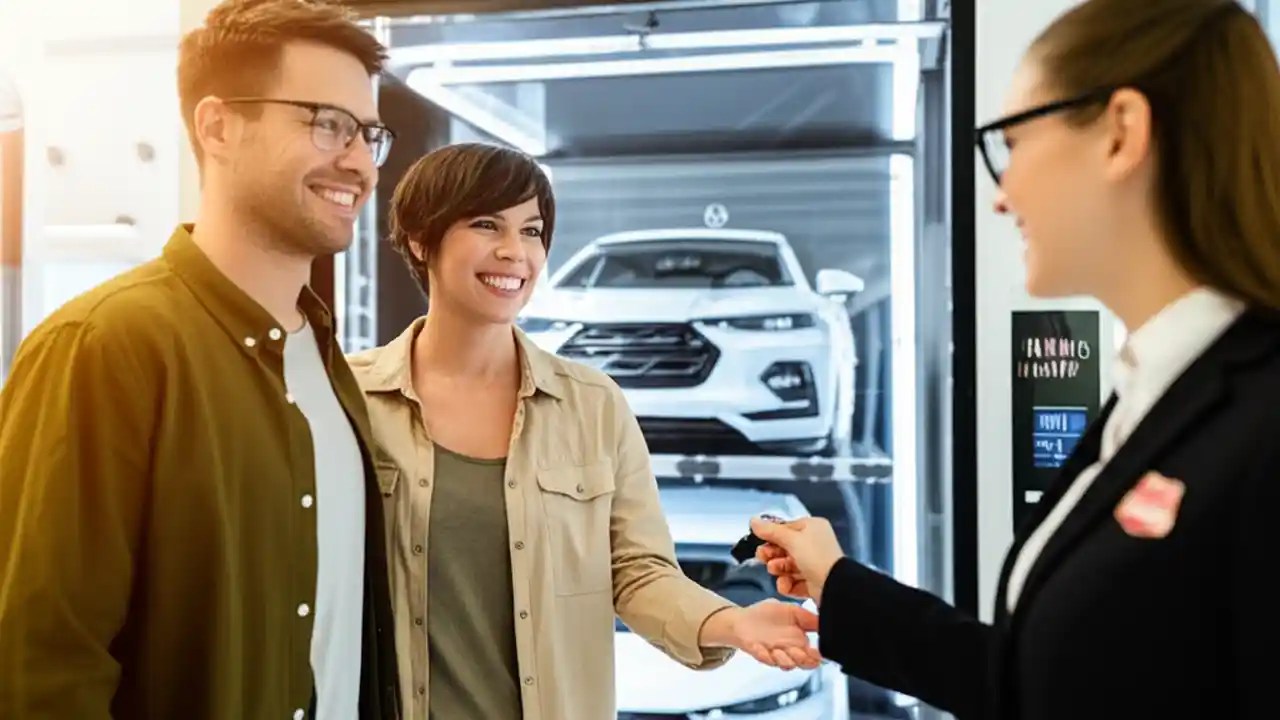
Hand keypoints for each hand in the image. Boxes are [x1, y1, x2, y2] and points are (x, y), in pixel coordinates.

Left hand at [702, 600, 821, 669]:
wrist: (743, 619)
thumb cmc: (768, 615)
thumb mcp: (791, 610)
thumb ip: (807, 617)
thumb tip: (825, 621)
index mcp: (799, 641)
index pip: (813, 655)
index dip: (817, 656)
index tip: (817, 652)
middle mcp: (789, 651)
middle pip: (802, 663)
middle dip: (802, 660)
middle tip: (798, 652)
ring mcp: (774, 654)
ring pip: (785, 664)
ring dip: (784, 659)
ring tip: (778, 650)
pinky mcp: (759, 653)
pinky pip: (763, 658)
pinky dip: (763, 654)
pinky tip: (760, 647)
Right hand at [750, 516, 843, 602]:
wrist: (834, 586)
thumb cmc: (816, 556)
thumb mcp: (791, 539)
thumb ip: (770, 531)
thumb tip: (753, 521)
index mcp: (812, 528)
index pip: (786, 529)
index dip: (771, 536)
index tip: (760, 542)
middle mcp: (814, 544)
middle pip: (784, 548)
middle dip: (772, 554)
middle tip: (763, 557)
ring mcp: (813, 564)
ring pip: (787, 566)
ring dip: (778, 568)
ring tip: (775, 570)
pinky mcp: (812, 583)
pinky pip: (793, 581)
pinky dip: (787, 584)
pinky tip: (786, 584)